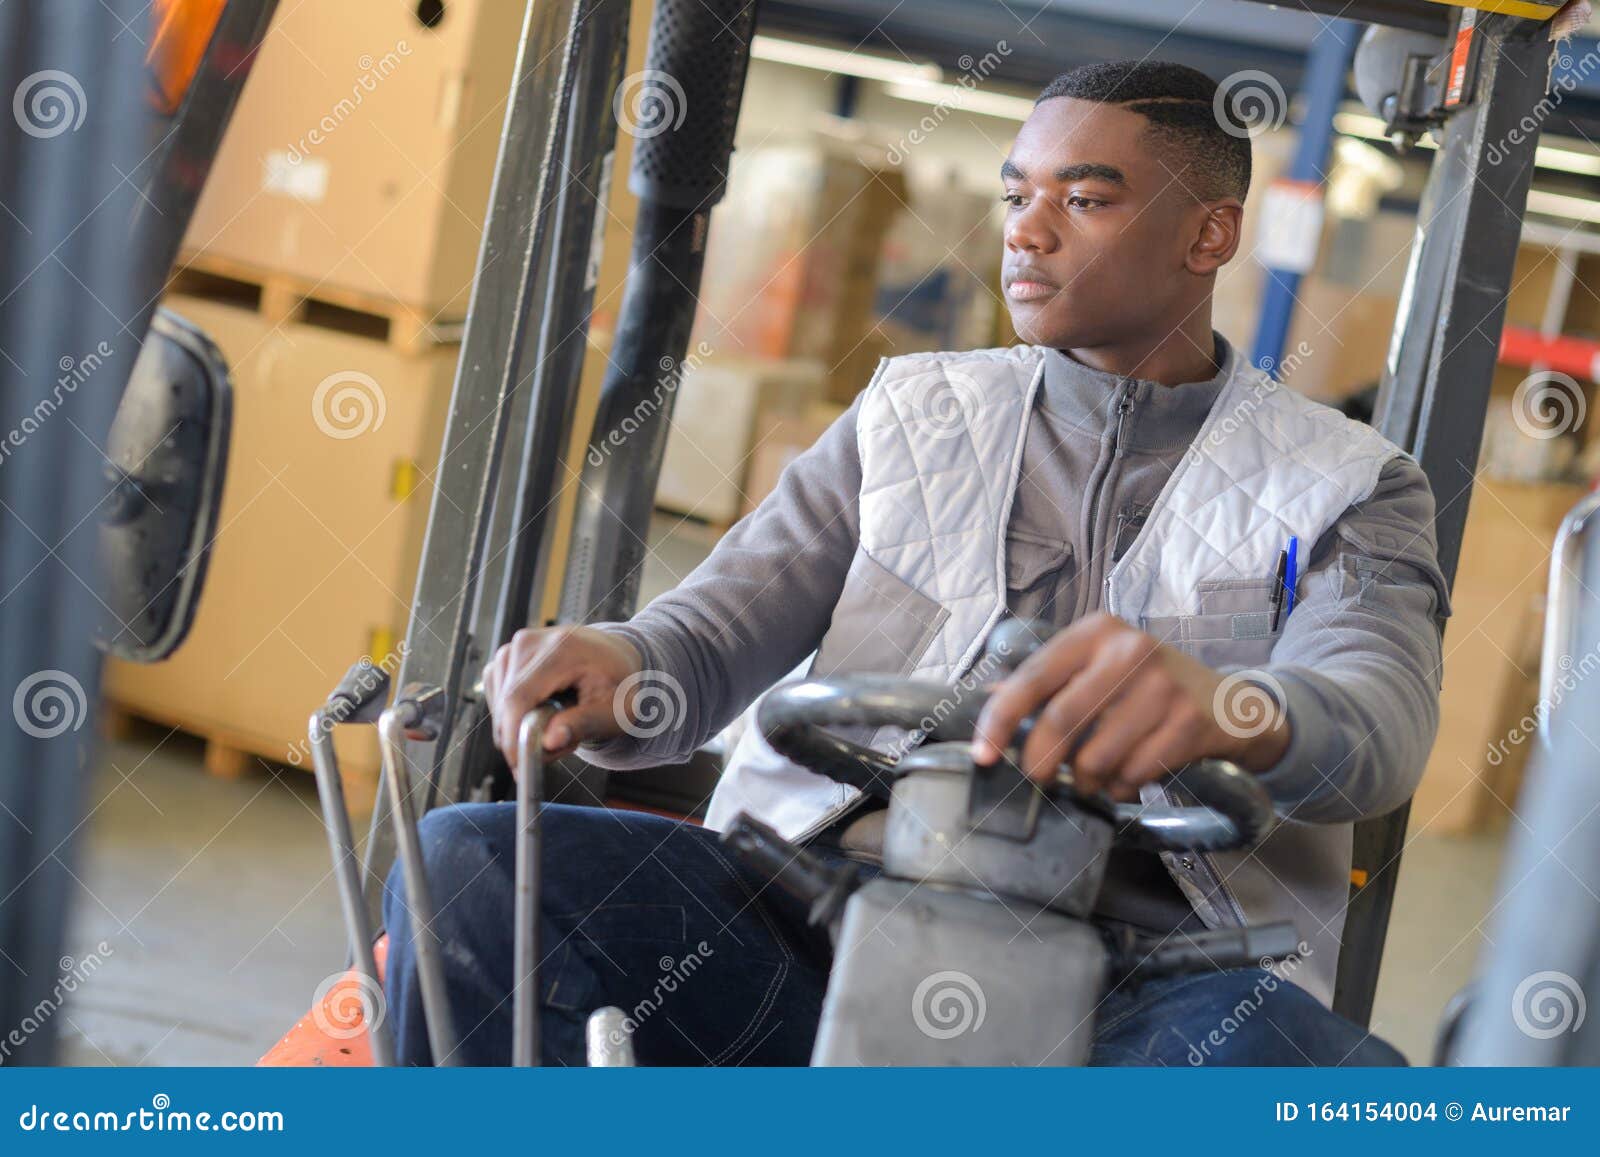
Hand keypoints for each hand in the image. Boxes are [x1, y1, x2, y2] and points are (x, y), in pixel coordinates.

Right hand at [481, 626, 644, 771]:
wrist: (614, 657)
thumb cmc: (618, 683)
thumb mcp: (617, 711)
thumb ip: (585, 725)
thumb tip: (549, 742)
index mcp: (560, 648)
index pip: (518, 698)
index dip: (513, 737)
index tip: (520, 769)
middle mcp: (530, 642)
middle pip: (506, 705)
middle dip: (525, 737)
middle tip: (563, 743)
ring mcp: (513, 648)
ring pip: (499, 707)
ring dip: (522, 728)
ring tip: (561, 722)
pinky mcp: (504, 659)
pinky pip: (497, 701)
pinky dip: (515, 716)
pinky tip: (543, 710)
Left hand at [970, 612, 1290, 800]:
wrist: (1230, 705)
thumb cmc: (1149, 686)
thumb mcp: (1099, 668)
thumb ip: (1047, 681)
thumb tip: (989, 700)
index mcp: (1097, 632)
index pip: (1033, 678)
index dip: (999, 720)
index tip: (982, 755)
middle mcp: (1130, 650)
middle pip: (1061, 721)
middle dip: (1040, 762)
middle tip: (1038, 778)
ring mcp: (1164, 686)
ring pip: (1096, 756)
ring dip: (1084, 781)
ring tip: (1090, 778)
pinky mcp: (1188, 722)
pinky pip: (1132, 773)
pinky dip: (1119, 787)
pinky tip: (1125, 778)